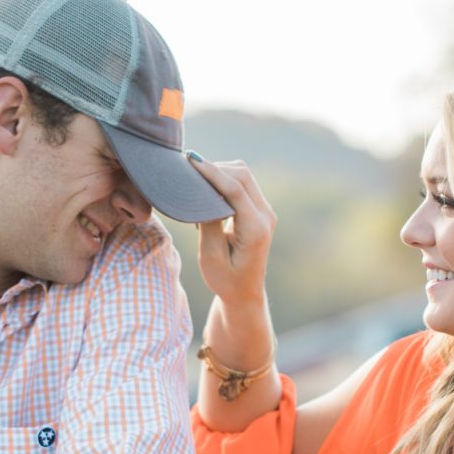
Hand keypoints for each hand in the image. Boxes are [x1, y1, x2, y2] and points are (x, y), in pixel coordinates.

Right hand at [187, 156, 276, 305]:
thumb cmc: (224, 280)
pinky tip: (207, 187)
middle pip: (242, 175)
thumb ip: (208, 223)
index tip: (191, 160)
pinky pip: (243, 184)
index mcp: (255, 229)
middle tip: (188, 168)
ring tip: (196, 178)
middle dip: (216, 167)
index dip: (212, 171)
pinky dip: (224, 179)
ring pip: (244, 175)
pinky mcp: (259, 211)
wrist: (244, 293)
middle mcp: (265, 217)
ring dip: (220, 171)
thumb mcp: (210, 256)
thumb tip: (202, 193)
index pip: (235, 189)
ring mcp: (265, 212)